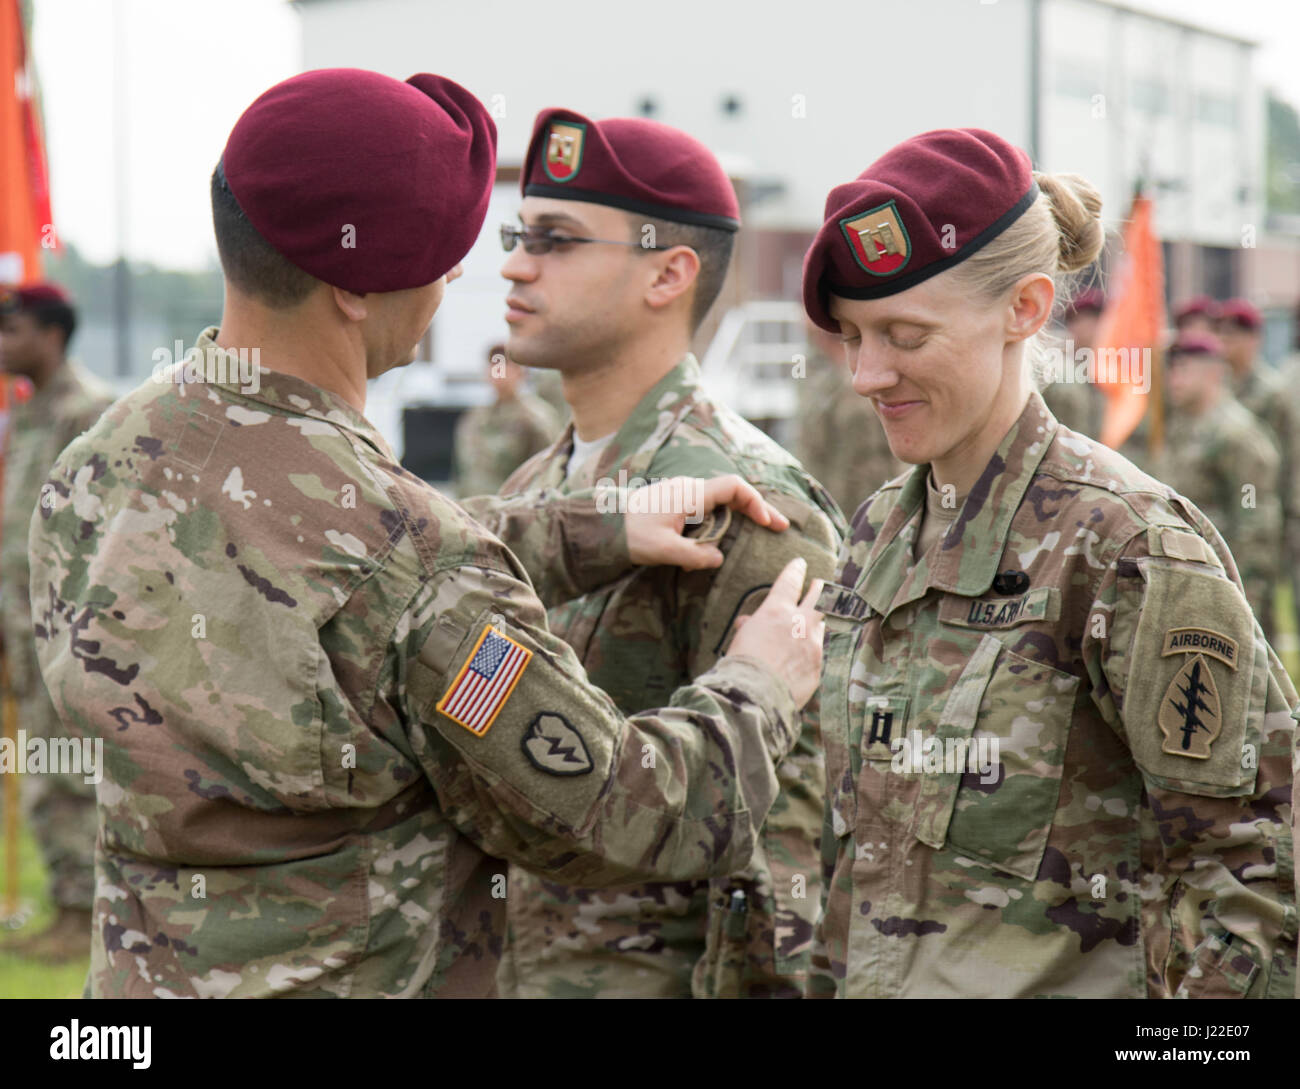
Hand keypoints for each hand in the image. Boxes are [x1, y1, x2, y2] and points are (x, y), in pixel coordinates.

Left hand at [625, 474, 788, 569]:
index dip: (756, 502)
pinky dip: (719, 522)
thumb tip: (718, 558)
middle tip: (778, 528)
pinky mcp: (675, 502)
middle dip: (756, 510)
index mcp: (691, 495)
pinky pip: (705, 509)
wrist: (600, 525)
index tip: (768, 522)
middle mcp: (690, 489)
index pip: (734, 487)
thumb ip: (695, 555)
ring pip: (719, 503)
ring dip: (735, 520)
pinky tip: (717, 543)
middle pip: (733, 493)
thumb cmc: (630, 534)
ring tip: (751, 538)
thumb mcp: (664, 550)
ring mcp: (682, 494)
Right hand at [725, 557, 824, 708]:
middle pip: (819, 597)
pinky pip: (820, 651)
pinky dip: (813, 649)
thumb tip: (747, 622)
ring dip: (817, 622)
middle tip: (820, 584)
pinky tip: (809, 653)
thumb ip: (750, 626)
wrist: (756, 695)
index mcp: (776, 610)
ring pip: (821, 624)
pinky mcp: (818, 665)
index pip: (790, 582)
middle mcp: (799, 623)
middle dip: (820, 588)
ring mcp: (813, 644)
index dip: (795, 570)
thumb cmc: (741, 664)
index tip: (800, 563)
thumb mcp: (740, 638)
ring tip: (815, 621)